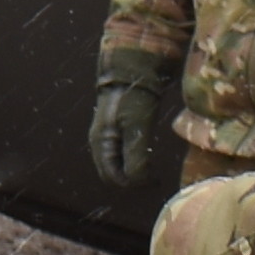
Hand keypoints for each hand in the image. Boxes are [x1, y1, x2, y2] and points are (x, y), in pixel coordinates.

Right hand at [87, 53, 174, 190]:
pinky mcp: (114, 129)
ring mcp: (105, 136)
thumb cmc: (134, 98)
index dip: (133, 185)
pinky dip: (133, 161)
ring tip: (153, 171)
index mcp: (101, 144)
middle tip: (155, 179)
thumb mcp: (137, 128)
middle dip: (132, 181)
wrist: (131, 70)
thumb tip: (137, 181)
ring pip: (116, 166)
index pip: (113, 178)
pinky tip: (147, 156)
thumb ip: (136, 156)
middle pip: (112, 175)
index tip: (155, 181)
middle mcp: (99, 143)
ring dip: (132, 172)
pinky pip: (120, 155)